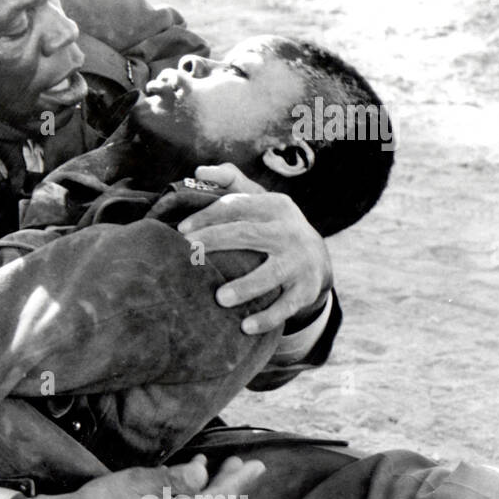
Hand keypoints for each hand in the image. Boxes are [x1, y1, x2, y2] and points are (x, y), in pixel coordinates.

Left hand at [178, 163, 332, 334]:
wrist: (316, 259)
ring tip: (220, 298)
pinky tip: (244, 327)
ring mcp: (299, 262)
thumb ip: (231, 182)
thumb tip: (198, 171)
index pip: (237, 206)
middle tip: (188, 253)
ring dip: (246, 286)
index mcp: (274, 206)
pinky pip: (285, 306)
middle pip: (248, 234)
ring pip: (272, 274)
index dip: (208, 216)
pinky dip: (267, 318)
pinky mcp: (306, 289)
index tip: (181, 231)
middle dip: (216, 242)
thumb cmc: (271, 227)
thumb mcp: (259, 201)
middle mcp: (289, 231)